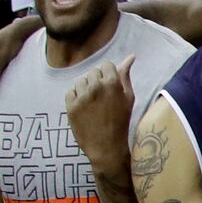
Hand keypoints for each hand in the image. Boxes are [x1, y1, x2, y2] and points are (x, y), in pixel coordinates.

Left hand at [65, 55, 135, 175]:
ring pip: (81, 81)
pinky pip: (70, 92)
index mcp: (112, 83)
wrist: (106, 145)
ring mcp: (81, 96)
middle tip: (102, 96)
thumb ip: (126, 76)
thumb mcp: (129, 98)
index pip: (107, 65)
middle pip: (93, 72)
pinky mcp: (70, 105)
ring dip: (86, 88)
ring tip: (93, 101)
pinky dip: (76, 96)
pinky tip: (84, 106)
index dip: (109, 74)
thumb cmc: (121, 121)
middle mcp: (95, 87)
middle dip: (98, 80)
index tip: (111, 85)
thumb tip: (130, 57)